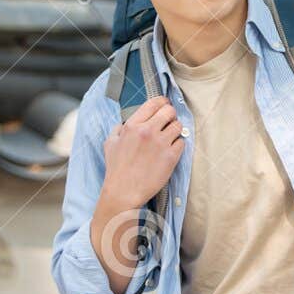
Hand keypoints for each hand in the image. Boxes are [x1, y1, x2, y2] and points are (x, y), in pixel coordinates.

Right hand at [100, 95, 183, 211]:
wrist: (124, 191)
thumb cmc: (116, 169)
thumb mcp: (110, 144)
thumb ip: (118, 129)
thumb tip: (124, 123)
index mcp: (133, 125)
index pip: (154, 103)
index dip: (162, 102)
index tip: (165, 105)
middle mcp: (148, 131)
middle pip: (169, 111)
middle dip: (170, 115)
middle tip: (168, 122)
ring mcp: (160, 144)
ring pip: (178, 126)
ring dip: (175, 130)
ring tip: (169, 138)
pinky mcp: (171, 157)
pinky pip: (182, 142)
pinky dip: (178, 145)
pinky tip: (171, 150)